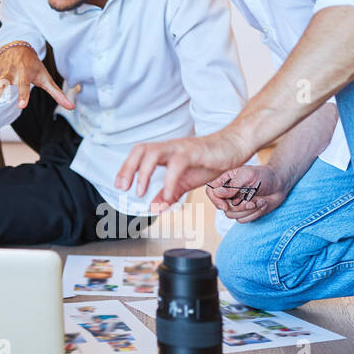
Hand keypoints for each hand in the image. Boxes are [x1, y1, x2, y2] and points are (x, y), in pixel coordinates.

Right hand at [0, 45, 79, 113]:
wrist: (17, 46)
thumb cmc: (33, 65)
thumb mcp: (46, 77)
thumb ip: (57, 93)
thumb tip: (72, 106)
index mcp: (23, 73)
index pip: (23, 85)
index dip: (23, 95)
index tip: (21, 106)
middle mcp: (9, 73)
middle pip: (1, 85)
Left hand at [114, 130, 252, 211]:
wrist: (234, 147)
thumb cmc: (210, 161)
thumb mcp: (186, 181)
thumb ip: (170, 193)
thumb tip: (154, 206)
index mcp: (165, 153)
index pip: (139, 155)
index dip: (126, 168)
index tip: (119, 186)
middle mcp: (170, 147)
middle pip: (141, 150)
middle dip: (128, 168)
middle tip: (122, 188)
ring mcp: (181, 147)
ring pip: (154, 152)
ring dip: (143, 172)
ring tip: (139, 192)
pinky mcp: (195, 151)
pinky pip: (178, 163)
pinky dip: (169, 179)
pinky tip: (168, 194)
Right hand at [204, 165, 287, 222]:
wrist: (280, 184)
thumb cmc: (264, 176)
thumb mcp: (248, 175)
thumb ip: (232, 185)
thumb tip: (217, 192)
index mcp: (226, 181)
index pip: (211, 191)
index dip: (215, 200)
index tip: (225, 205)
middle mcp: (229, 193)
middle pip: (222, 207)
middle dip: (238, 207)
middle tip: (251, 202)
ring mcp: (237, 203)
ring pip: (233, 215)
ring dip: (248, 211)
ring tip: (259, 202)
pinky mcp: (246, 212)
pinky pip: (243, 220)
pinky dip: (254, 214)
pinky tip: (262, 204)